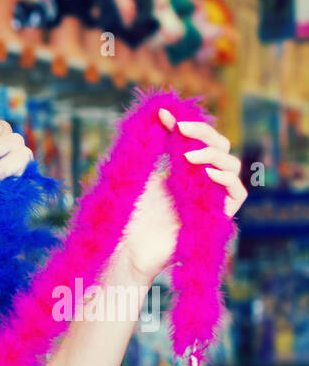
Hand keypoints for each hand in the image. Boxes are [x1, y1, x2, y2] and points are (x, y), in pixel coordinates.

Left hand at [116, 108, 247, 280]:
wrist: (128, 250)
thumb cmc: (129, 217)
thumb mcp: (142, 176)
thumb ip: (153, 150)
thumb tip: (158, 116)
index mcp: (185, 170)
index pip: (201, 140)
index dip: (188, 125)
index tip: (164, 115)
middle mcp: (202, 182)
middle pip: (220, 147)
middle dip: (203, 133)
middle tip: (180, 129)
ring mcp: (211, 198)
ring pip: (232, 165)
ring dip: (212, 155)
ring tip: (187, 156)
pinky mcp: (218, 217)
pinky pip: (238, 193)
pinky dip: (227, 179)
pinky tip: (208, 174)